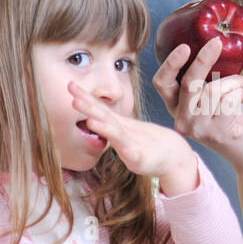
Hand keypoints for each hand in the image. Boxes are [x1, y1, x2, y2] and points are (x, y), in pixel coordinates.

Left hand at [67, 85, 198, 193]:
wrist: (171, 153)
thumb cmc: (145, 143)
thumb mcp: (122, 132)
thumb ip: (107, 125)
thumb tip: (88, 116)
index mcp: (116, 125)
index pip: (98, 109)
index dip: (85, 97)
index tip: (70, 85)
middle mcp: (122, 130)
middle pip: (104, 116)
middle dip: (90, 107)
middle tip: (75, 96)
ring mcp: (131, 143)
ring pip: (116, 134)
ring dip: (103, 127)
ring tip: (89, 121)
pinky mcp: (139, 157)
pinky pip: (131, 153)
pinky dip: (125, 149)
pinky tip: (121, 146)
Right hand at [152, 37, 242, 174]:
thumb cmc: (231, 119)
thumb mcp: (211, 98)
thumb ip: (205, 81)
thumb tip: (212, 47)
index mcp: (176, 107)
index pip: (162, 83)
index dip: (170, 64)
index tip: (185, 46)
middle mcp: (182, 119)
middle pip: (189, 83)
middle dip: (203, 59)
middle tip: (217, 43)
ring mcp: (198, 129)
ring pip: (213, 90)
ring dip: (234, 81)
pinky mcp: (217, 133)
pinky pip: (228, 100)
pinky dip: (240, 91)